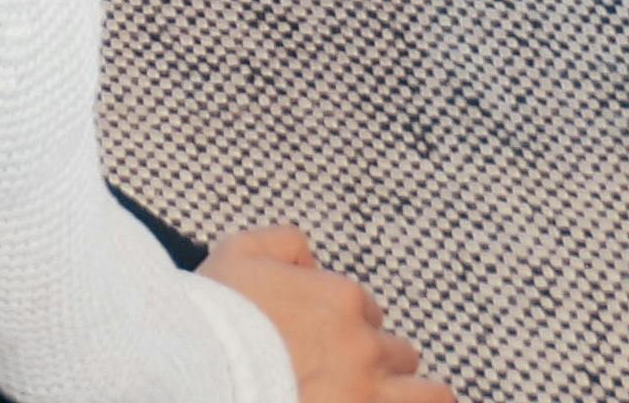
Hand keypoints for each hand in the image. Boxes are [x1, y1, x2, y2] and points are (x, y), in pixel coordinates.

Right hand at [204, 228, 455, 402]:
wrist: (200, 372)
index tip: (318, 341)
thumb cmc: (216, 320)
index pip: (364, 310)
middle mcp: (364, 346)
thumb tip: (311, 256)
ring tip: (387, 396)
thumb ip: (284, 242)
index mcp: (340, 298)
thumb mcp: (238, 254)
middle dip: (372, 361)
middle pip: (396, 352)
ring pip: (428, 393)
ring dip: (411, 393)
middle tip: (341, 375)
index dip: (341, 325)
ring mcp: (370, 393)